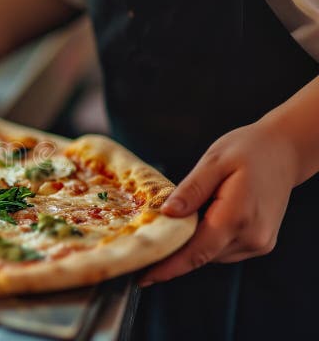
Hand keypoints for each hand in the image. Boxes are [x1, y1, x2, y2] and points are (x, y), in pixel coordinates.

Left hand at [140, 122, 298, 285]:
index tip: (144, 277)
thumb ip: (191, 189)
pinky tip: (195, 225)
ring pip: (211, 255)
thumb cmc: (249, 149)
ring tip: (167, 231)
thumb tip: (167, 213)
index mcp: (237, 216)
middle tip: (143, 249)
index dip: (168, 267)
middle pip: (201, 256)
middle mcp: (251, 236)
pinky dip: (205, 242)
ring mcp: (258, 242)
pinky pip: (223, 250)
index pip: (197, 252)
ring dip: (189, 247)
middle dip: (172, 256)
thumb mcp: (214, 161)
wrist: (285, 150)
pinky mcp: (260, 243)